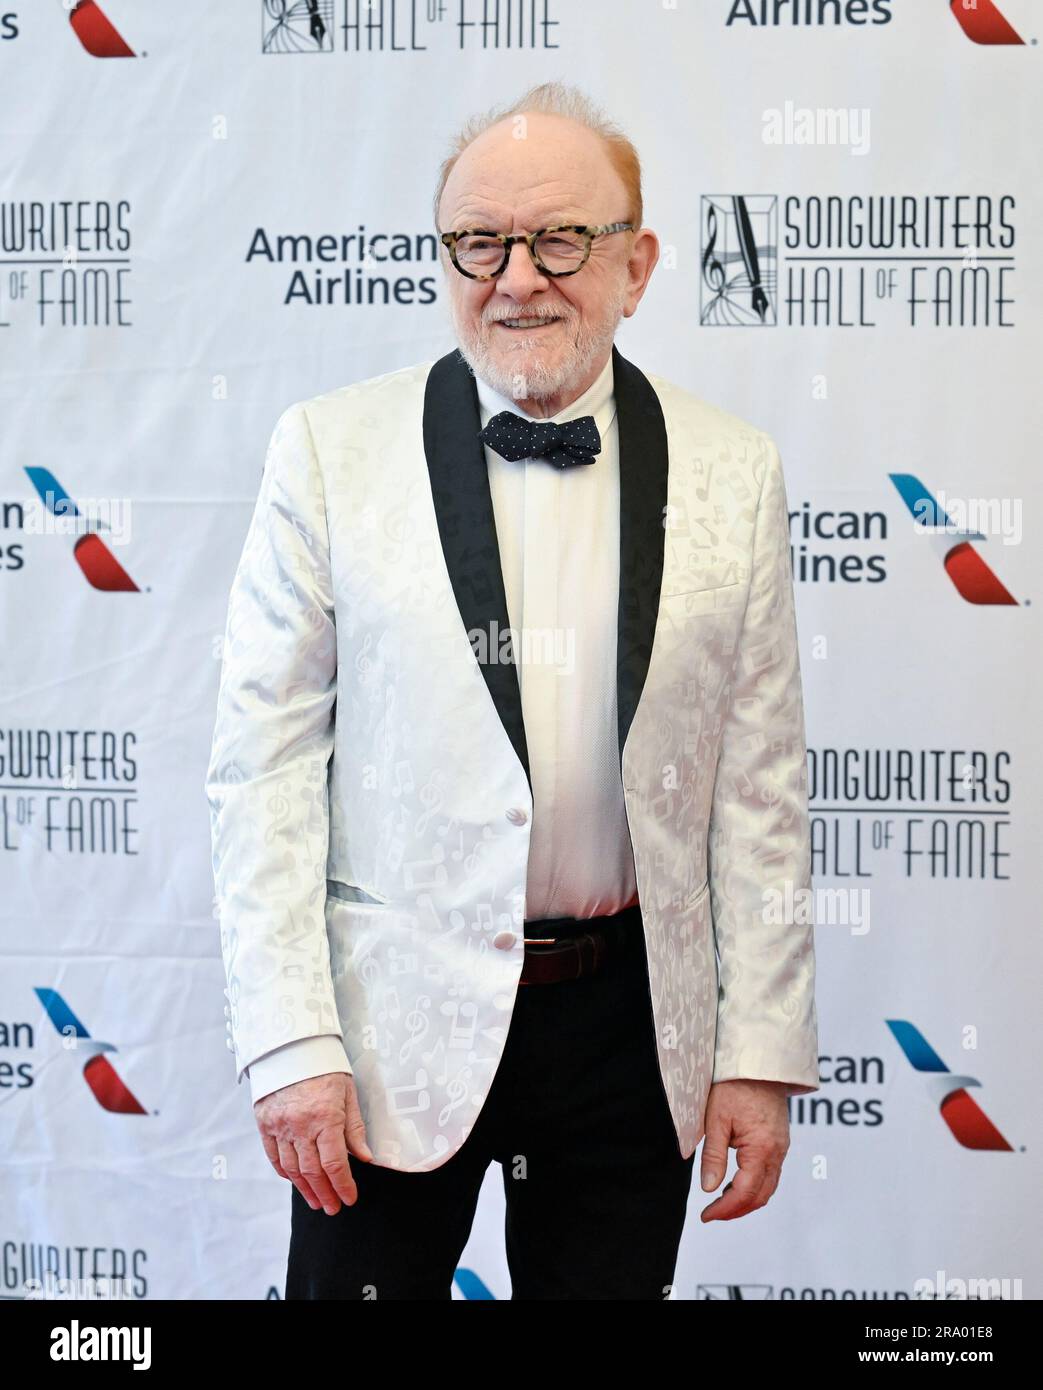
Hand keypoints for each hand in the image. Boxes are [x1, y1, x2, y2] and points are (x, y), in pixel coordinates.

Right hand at [254, 1072, 372, 1214]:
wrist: (291, 1045)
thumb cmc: (324, 1066)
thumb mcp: (348, 1092)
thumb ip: (354, 1128)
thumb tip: (365, 1158)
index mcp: (325, 1117)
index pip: (335, 1164)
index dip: (343, 1186)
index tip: (350, 1199)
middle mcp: (300, 1126)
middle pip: (313, 1172)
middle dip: (325, 1193)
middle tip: (333, 1208)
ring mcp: (280, 1126)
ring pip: (292, 1169)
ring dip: (305, 1189)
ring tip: (316, 1201)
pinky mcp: (264, 1123)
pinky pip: (274, 1156)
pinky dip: (285, 1172)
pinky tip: (295, 1181)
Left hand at [698, 1079, 790, 1221]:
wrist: (758, 1063)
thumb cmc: (735, 1086)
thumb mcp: (716, 1120)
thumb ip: (713, 1156)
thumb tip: (708, 1188)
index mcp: (761, 1149)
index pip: (745, 1192)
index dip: (725, 1209)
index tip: (706, 1215)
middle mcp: (777, 1152)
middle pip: (761, 1196)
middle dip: (736, 1210)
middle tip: (712, 1213)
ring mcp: (781, 1147)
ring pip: (768, 1187)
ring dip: (746, 1199)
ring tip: (720, 1201)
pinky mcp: (779, 1141)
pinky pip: (770, 1173)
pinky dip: (754, 1185)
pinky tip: (735, 1182)